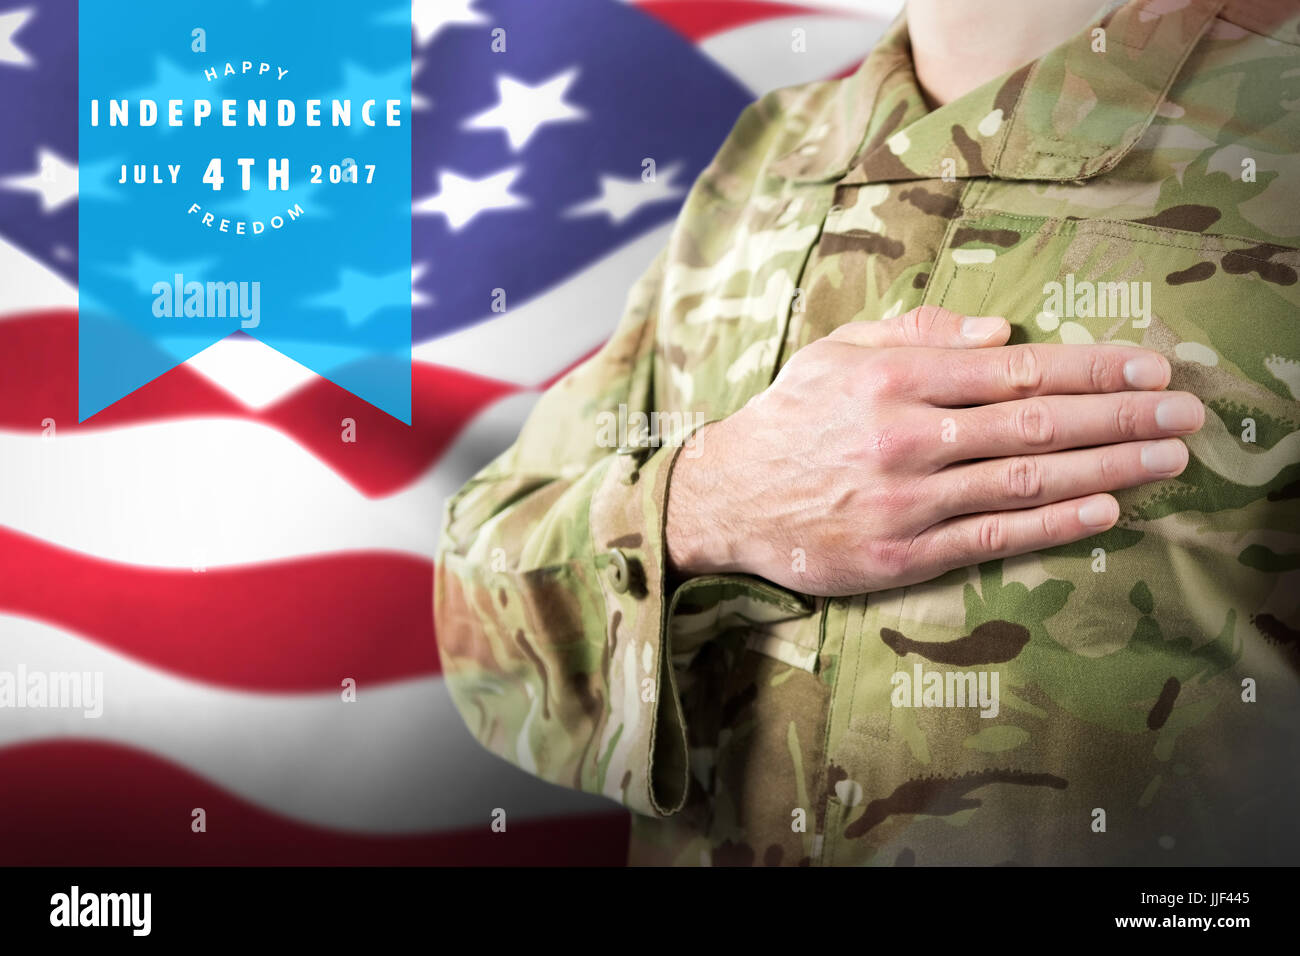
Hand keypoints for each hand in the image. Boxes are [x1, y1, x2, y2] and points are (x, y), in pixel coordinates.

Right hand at [665, 305, 1203, 595]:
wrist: (728, 497)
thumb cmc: (790, 417)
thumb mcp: (838, 350)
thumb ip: (918, 333)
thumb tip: (1002, 331)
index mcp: (893, 378)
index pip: (1014, 368)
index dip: (1089, 369)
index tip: (1149, 367)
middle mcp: (905, 436)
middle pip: (1035, 423)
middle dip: (1121, 417)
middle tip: (1186, 412)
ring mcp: (906, 500)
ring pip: (1024, 480)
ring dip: (1107, 469)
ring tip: (1168, 459)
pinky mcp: (901, 554)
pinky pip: (992, 537)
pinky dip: (1052, 523)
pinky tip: (1104, 510)